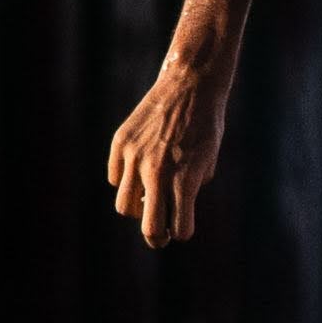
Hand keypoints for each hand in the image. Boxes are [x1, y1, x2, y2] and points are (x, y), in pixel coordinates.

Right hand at [107, 59, 233, 246]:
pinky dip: (125, 181)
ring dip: (137, 208)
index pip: (178, 228)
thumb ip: (189, 189)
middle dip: (156, 236)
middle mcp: (156, 172)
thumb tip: (167, 212)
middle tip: (160, 236)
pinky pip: (114, 178)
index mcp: (184, 180)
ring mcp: (134, 158)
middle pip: (148, 225)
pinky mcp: (119, 144)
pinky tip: (138, 171)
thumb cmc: (206, 126)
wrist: (191, 85)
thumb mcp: (207, 161)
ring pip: (124, 205)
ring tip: (148, 198)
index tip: (181, 229)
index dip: (180, 232)